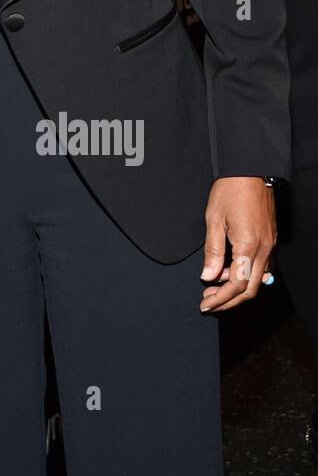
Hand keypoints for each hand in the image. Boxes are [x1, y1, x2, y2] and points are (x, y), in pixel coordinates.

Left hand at [199, 177, 276, 311]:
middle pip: (251, 288)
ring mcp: (269, 244)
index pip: (237, 284)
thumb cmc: (230, 190)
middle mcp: (264, 248)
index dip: (221, 299)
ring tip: (213, 286)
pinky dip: (244, 274)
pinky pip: (260, 265)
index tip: (205, 304)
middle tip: (208, 301)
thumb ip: (212, 251)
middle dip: (229, 300)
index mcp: (249, 245)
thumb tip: (209, 276)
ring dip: (236, 287)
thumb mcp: (214, 219)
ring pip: (257, 278)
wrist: (250, 170)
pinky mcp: (269, 239)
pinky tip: (227, 271)